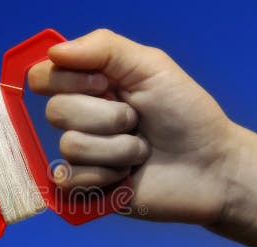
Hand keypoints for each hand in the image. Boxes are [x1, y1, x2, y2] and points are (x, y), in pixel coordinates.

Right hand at [29, 29, 239, 224]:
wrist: (212, 167)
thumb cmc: (187, 114)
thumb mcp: (151, 66)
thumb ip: (103, 47)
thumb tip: (54, 51)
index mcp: (90, 85)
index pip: (43, 76)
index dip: (68, 79)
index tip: (107, 84)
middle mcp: (81, 118)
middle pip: (56, 111)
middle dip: (107, 117)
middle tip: (137, 121)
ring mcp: (83, 155)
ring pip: (70, 146)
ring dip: (117, 149)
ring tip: (142, 152)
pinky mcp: (87, 189)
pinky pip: (70, 180)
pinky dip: (105, 176)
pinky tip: (127, 177)